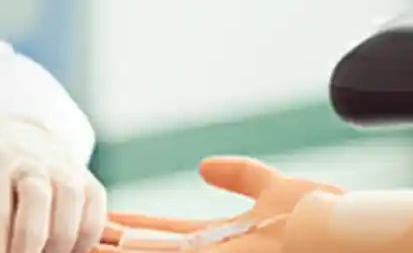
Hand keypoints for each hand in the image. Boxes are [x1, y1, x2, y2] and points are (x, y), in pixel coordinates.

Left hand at [0, 116, 106, 252]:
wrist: (21, 143)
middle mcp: (35, 162)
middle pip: (36, 204)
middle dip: (25, 249)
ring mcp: (68, 172)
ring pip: (67, 221)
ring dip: (53, 252)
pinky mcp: (92, 186)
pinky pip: (93, 226)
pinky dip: (79, 247)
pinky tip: (59, 251)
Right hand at [94, 156, 341, 251]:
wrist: (343, 232)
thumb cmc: (323, 215)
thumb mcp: (274, 187)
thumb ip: (239, 175)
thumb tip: (202, 167)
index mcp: (218, 239)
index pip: (161, 235)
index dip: (130, 228)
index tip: (100, 221)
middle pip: (145, 251)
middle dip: (108, 246)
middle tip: (69, 240)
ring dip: (110, 252)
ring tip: (72, 246)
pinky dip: (133, 251)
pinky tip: (98, 246)